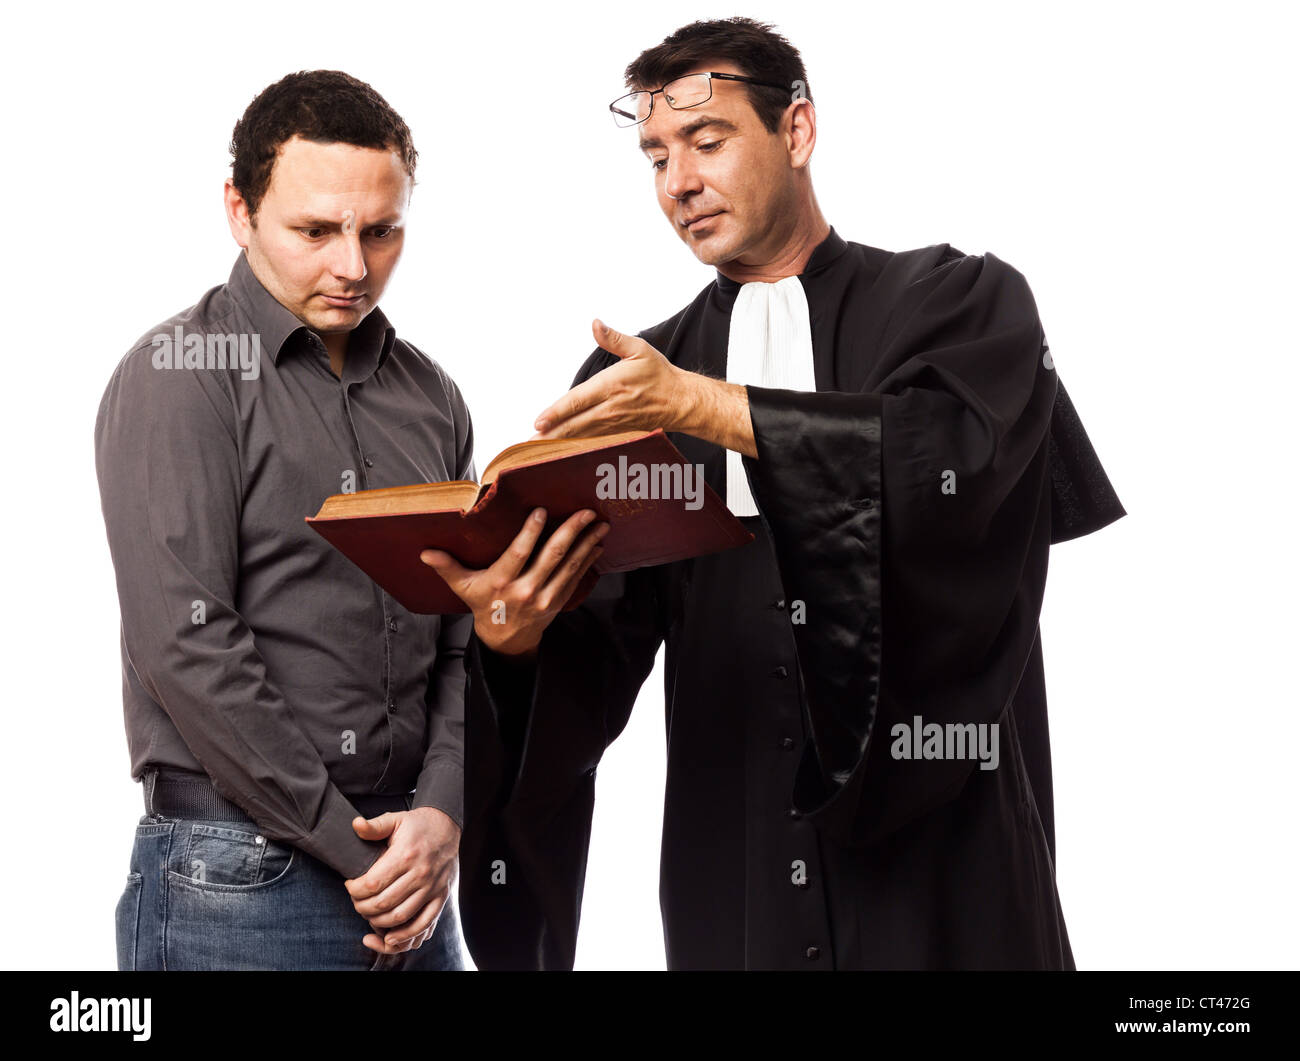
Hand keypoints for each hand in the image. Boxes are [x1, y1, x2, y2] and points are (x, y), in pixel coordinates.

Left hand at [344, 807, 459, 954]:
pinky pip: (424, 923)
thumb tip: (355, 826)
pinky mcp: (441, 896)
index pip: (372, 884)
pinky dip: (406, 935)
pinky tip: (390, 937)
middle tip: (356, 901)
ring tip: (369, 914)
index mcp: (405, 855)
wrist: (448, 826)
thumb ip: (374, 826)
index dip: (355, 890)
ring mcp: (432, 887)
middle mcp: (420, 873)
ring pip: (399, 916)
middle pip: (383, 903)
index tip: (350, 886)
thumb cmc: (418, 825)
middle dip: (362, 907)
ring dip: (378, 921)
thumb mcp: (396, 819)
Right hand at [420, 507, 607, 658]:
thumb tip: (425, 553)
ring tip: (600, 524)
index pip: (518, 555)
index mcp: (501, 583)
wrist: (504, 640)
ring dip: (587, 544)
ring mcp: (545, 598)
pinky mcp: (558, 602)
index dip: (530, 533)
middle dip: (571, 532)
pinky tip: (597, 544)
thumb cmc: (482, 606)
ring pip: (569, 566)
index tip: (541, 511)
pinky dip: (588, 560)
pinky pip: (576, 578)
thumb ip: (447, 567)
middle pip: (551, 557)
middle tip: (586, 512)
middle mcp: (525, 591)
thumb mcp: (463, 588)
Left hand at [532, 319, 755, 456]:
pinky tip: (562, 450)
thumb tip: (595, 324)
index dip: (557, 412)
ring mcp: (614, 423)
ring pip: (582, 434)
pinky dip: (576, 445)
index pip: (578, 401)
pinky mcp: (617, 432)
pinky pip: (593, 440)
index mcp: (612, 386)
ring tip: (539, 449)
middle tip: (529, 442)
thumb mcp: (639, 349)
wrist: (680, 401)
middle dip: (551, 433)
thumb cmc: (659, 374)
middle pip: (575, 423)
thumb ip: (613, 339)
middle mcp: (611, 408)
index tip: (539, 421)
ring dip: (560, 442)